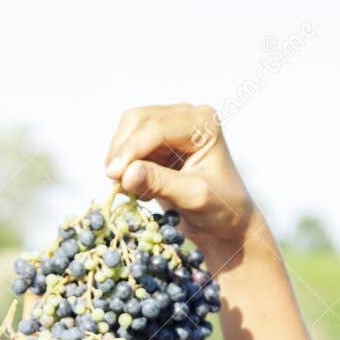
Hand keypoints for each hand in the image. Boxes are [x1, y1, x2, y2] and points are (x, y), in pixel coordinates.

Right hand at [104, 104, 260, 265]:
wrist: (226, 223)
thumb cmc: (221, 209)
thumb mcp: (194, 197)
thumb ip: (161, 183)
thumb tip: (126, 174)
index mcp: (203, 122)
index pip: (156, 127)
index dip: (131, 150)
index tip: (113, 175)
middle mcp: (187, 117)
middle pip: (138, 120)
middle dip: (122, 151)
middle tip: (116, 183)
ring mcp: (171, 127)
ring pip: (128, 130)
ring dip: (120, 158)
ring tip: (126, 188)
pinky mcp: (158, 143)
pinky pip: (128, 145)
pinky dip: (124, 165)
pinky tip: (134, 186)